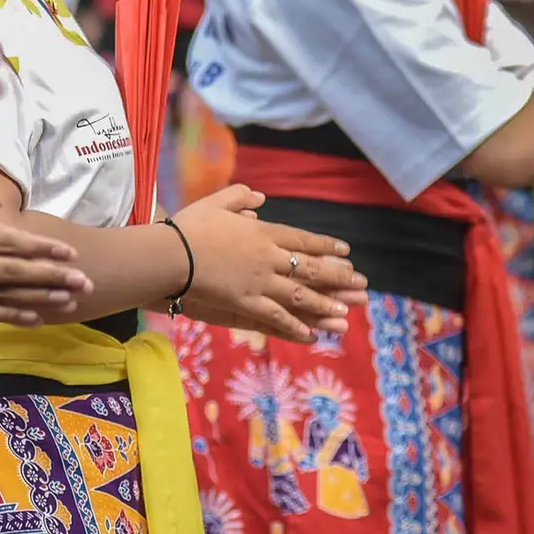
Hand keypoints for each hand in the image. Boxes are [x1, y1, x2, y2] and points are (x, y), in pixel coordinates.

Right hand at [0, 187, 90, 326]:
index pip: (4, 243)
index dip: (39, 248)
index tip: (68, 251)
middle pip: (12, 274)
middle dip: (51, 277)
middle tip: (85, 281)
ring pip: (2, 298)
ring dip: (39, 299)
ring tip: (70, 302)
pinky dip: (9, 317)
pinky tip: (34, 318)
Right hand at [169, 184, 365, 342]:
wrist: (172, 254)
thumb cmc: (190, 226)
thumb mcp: (216, 201)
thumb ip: (240, 198)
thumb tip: (260, 199)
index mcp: (263, 233)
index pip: (303, 240)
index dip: (326, 246)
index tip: (345, 252)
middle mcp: (268, 258)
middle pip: (310, 268)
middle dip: (337, 277)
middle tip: (360, 284)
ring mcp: (259, 282)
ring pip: (300, 295)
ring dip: (325, 304)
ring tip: (347, 312)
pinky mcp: (246, 303)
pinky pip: (276, 317)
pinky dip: (295, 326)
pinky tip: (312, 335)